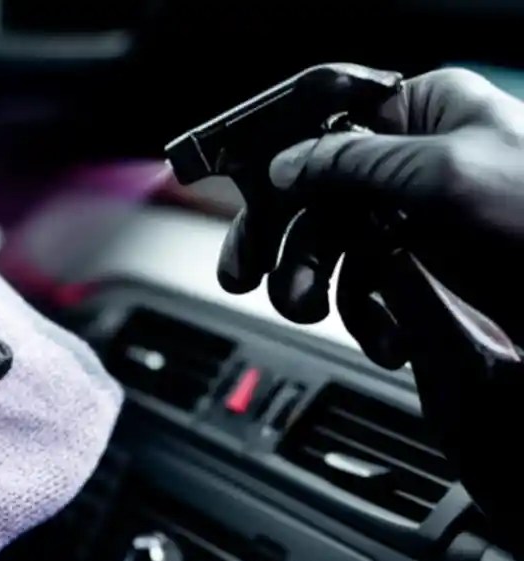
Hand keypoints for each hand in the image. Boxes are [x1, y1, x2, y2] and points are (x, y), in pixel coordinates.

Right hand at [219, 66, 523, 366]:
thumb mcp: (445, 172)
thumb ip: (353, 163)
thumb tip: (286, 165)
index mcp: (422, 114)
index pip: (323, 118)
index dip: (271, 151)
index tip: (228, 185)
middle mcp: (414, 163)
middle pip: (313, 193)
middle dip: (284, 239)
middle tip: (248, 274)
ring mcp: (419, 220)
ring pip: (333, 250)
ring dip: (316, 287)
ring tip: (313, 309)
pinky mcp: (430, 274)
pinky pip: (369, 291)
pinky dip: (365, 318)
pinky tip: (384, 335)